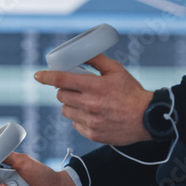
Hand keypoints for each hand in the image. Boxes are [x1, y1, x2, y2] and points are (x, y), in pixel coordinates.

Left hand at [34, 55, 153, 145]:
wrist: (147, 118)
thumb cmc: (131, 92)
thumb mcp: (117, 70)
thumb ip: (96, 60)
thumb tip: (80, 52)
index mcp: (94, 86)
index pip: (62, 79)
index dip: (46, 76)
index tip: (38, 75)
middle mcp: (90, 104)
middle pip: (61, 95)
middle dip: (64, 90)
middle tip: (75, 88)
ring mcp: (90, 121)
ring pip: (66, 110)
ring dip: (71, 105)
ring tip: (86, 102)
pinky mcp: (92, 134)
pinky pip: (75, 124)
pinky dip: (79, 118)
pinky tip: (93, 115)